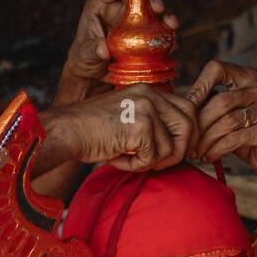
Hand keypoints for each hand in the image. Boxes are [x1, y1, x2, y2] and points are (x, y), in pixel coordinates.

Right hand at [46, 84, 197, 171]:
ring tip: (129, 159)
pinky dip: (136, 166)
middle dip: (179, 151)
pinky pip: (152, 159)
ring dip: (151, 162)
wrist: (67, 131)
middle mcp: (150, 95)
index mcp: (149, 90)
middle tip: (158, 163)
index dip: (187, 134)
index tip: (176, 151)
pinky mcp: (140, 127)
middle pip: (189, 125)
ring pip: (171, 148)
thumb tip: (182, 145)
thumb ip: (152, 122)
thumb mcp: (127, 117)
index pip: (187, 109)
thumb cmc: (92, 131)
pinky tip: (118, 159)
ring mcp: (146, 109)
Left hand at [57, 0, 178, 103]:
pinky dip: (166, 37)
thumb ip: (91, 50)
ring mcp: (134, 23)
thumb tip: (103, 49)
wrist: (94, 77)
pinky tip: (173, 43)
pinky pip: (158, 34)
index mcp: (101, 5)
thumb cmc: (84, 60)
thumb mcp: (83, 56)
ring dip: (164, 17)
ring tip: (172, 24)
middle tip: (160, 7)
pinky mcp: (144, 37)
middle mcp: (120, 10)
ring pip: (152, 14)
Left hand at [183, 60, 256, 190]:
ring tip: (196, 152)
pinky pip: (235, 138)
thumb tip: (179, 102)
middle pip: (220, 100)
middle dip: (200, 123)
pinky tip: (209, 157)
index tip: (186, 110)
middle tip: (188, 141)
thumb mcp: (228, 116)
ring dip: (207, 140)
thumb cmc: (248, 136)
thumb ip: (210, 105)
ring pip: (227, 121)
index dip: (198, 87)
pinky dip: (218, 149)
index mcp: (250, 77)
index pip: (217, 68)